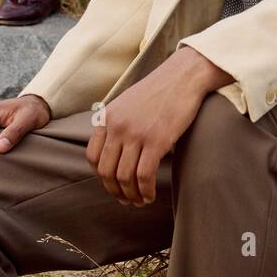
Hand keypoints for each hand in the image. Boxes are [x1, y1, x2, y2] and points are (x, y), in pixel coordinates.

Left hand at [86, 48, 229, 206]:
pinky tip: (150, 195)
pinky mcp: (156, 140)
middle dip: (115, 191)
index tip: (113, 185)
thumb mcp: (127, 102)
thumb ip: (116, 124)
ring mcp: (136, 133)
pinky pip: (144, 175)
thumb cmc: (159, 90)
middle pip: (106, 171)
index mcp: (107, 117)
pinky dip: (145, 191)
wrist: (184, 76)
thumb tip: (114, 153)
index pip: (92, 157)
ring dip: (131, 195)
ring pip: (124, 177)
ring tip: (140, 201)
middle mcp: (117, 126)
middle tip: (126, 200)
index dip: (101, 177)